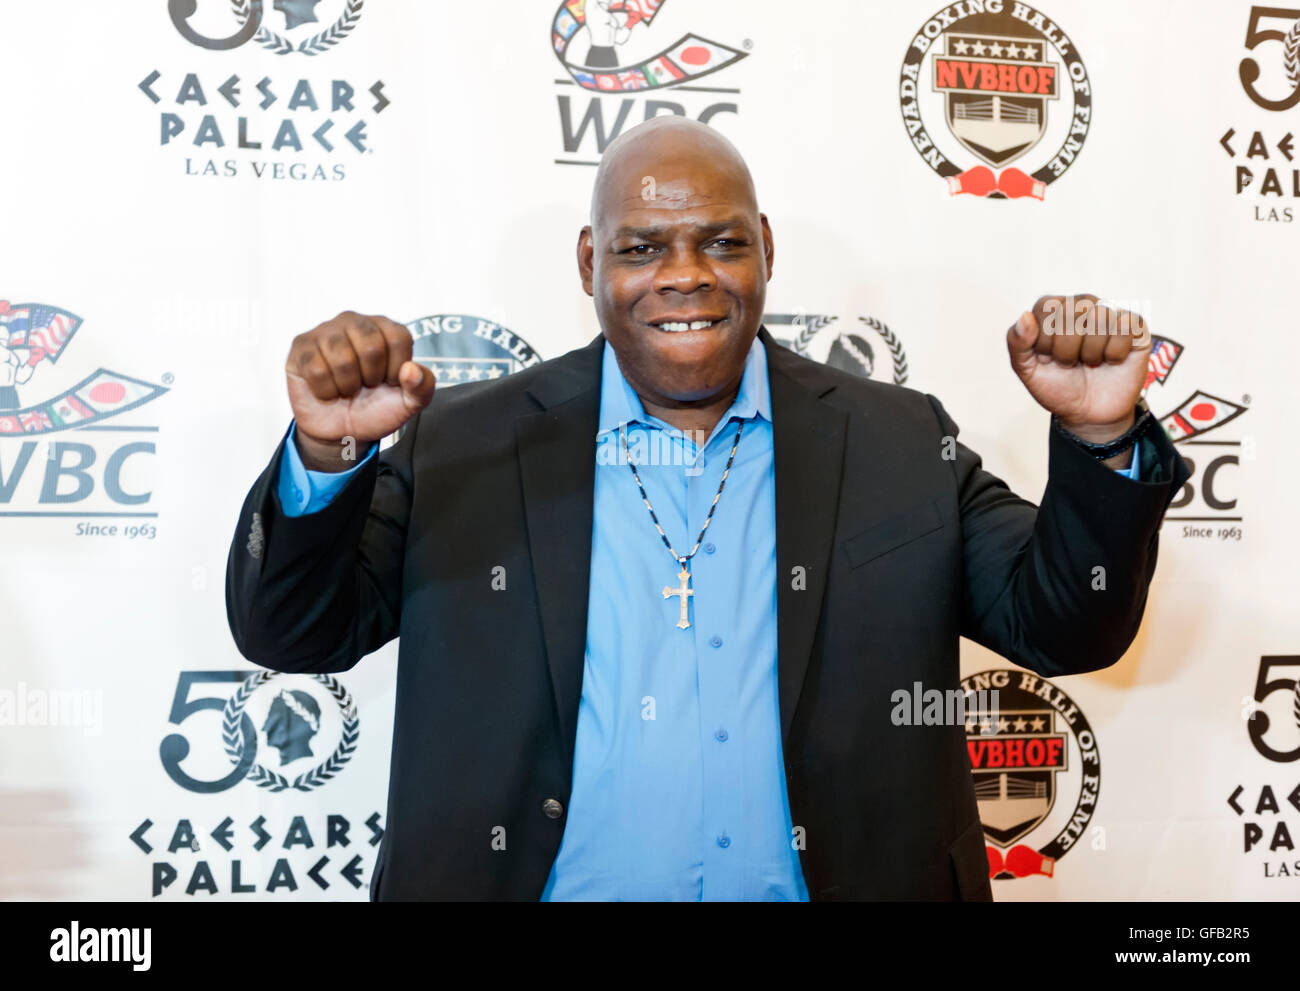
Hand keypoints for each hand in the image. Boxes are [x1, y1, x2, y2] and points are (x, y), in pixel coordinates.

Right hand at [285, 311, 435, 470]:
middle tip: (364, 385)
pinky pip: (316, 369)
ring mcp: (325, 331)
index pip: (399, 338)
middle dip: (370, 378)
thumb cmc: (376, 409)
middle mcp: (355, 321)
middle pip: (371, 346)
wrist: (342, 431)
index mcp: (385, 328)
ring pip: (342, 359)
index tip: (388, 382)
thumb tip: (411, 369)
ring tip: (346, 388)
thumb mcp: (408, 403)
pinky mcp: (301, 346)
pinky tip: (326, 389)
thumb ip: (423, 387)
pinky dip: (325, 391)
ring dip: (347, 387)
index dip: (395, 370)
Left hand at [1007, 294, 1150, 444]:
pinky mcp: (1134, 326)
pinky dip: (1114, 353)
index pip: (1046, 307)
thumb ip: (1017, 344)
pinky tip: (1112, 360)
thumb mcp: (1028, 371)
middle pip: (1073, 311)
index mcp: (1054, 310)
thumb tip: (1025, 317)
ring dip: (1091, 352)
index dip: (1045, 340)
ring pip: (1100, 318)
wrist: (1089, 414)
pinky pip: (1125, 327)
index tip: (1047, 358)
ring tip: (1090, 362)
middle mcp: (1082, 305)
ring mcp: (1109, 313)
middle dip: (1066, 349)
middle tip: (1070, 363)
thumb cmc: (1058, 388)